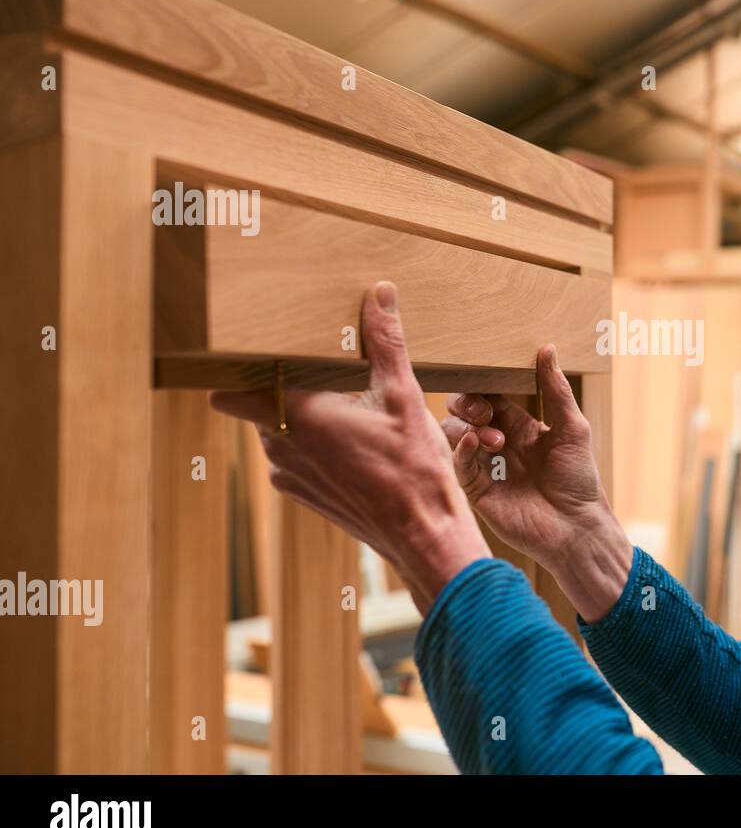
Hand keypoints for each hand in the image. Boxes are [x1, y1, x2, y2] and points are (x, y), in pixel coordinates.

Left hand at [209, 282, 490, 615]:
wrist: (424, 534)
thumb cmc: (413, 467)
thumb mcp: (404, 395)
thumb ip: (386, 342)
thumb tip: (380, 293)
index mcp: (297, 417)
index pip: (229, 391)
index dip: (237, 370)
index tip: (259, 352)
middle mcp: (281, 448)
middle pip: (255, 405)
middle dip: (277, 385)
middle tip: (312, 365)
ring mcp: (288, 475)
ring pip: (273, 431)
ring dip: (296, 415)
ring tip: (336, 398)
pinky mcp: (303, 493)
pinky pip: (290, 456)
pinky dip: (309, 443)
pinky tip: (348, 435)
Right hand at [442, 347, 631, 620]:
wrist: (576, 528)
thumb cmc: (579, 480)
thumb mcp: (573, 428)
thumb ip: (556, 390)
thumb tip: (546, 347)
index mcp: (521, 427)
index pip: (491, 397)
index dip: (484, 388)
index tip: (486, 382)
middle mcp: (499, 445)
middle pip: (466, 413)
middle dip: (468, 404)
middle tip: (483, 411)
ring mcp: (487, 468)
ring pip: (455, 436)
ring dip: (467, 428)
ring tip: (494, 439)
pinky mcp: (478, 492)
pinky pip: (458, 466)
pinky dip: (460, 451)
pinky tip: (473, 444)